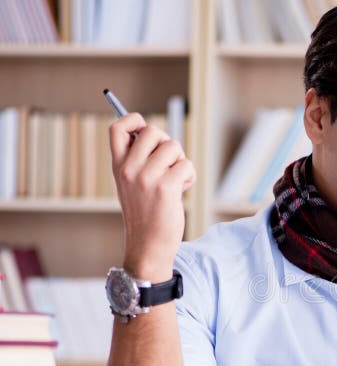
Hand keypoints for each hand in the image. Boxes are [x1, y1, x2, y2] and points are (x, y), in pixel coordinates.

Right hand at [109, 113, 195, 281]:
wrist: (148, 245)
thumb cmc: (145, 214)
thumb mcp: (132, 185)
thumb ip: (138, 160)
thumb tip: (153, 133)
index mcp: (118, 166)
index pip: (117, 127)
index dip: (134, 120)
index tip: (145, 131)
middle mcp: (129, 169)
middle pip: (152, 131)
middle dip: (167, 143)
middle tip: (169, 163)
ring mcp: (146, 178)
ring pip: (173, 146)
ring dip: (181, 161)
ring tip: (176, 179)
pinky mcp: (166, 187)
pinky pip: (186, 164)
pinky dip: (190, 175)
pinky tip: (182, 189)